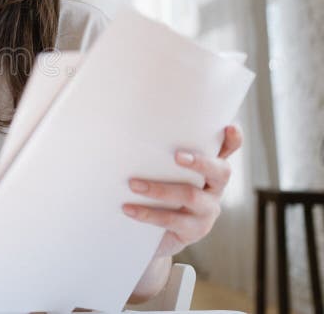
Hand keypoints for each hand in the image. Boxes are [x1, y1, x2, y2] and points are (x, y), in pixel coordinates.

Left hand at [122, 125, 242, 257]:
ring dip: (159, 189)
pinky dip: (147, 213)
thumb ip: (157, 154)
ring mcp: (208, 210)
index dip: (233, 140)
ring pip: (191, 195)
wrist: (153, 236)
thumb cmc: (156, 194)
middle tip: (176, 156)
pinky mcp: (195, 230)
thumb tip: (129, 126)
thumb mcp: (160, 172)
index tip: (230, 127)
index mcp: (208, 168)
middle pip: (220, 172)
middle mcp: (214, 187)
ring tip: (133, 184)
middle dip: (200, 162)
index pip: (227, 151)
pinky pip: (173, 220)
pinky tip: (128, 209)